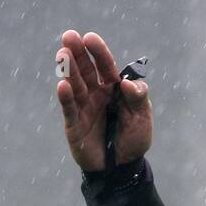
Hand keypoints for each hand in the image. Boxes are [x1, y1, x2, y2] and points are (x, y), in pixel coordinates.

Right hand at [56, 30, 152, 171]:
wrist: (123, 169)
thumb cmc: (134, 141)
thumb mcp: (143, 118)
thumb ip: (139, 98)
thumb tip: (127, 83)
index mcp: (113, 88)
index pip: (105, 66)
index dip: (98, 52)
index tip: (90, 38)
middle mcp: (96, 94)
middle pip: (85, 70)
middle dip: (77, 53)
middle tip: (69, 36)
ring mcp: (83, 107)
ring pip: (74, 85)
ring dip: (68, 69)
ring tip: (63, 54)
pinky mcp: (74, 124)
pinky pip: (69, 109)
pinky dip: (65, 98)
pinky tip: (62, 86)